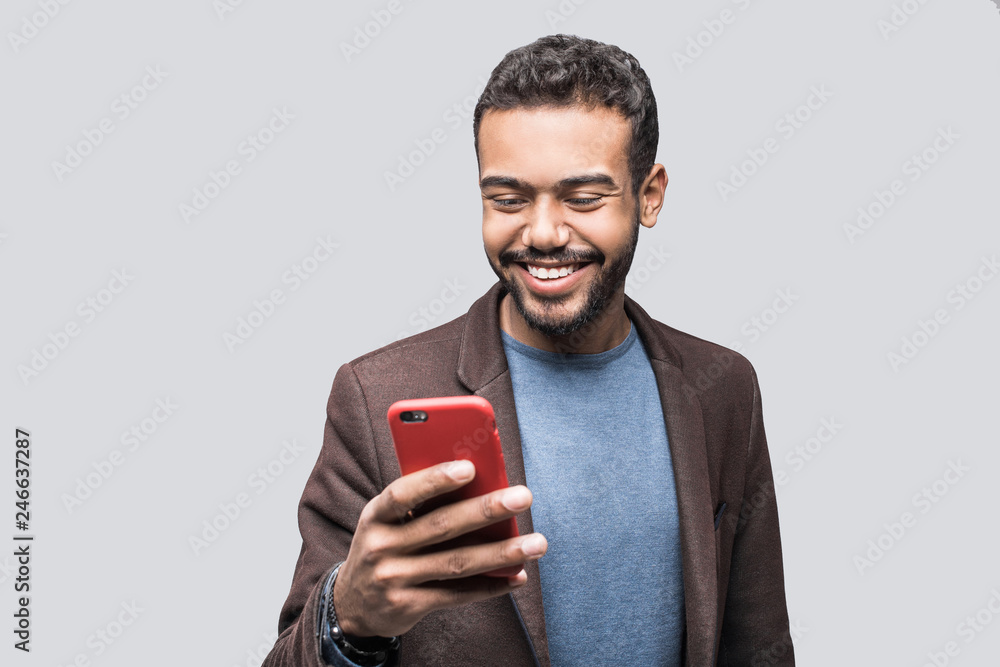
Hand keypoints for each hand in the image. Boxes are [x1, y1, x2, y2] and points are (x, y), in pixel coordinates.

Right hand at [332, 459, 547, 637]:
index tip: (470, 467)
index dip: (435, 479)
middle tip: (523, 497)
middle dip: (486, 510)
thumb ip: (420, 504)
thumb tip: (478, 484)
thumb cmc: (384, 547)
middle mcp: (380, 547)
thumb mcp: (387, 521)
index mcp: (375, 515)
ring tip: (536, 543)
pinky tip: (517, 575)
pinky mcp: (409, 607)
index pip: (403, 493)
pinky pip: (457, 595)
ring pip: (457, 563)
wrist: (352, 605)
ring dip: (501, 553)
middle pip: (441, 526)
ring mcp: (393, 579)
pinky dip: (491, 586)